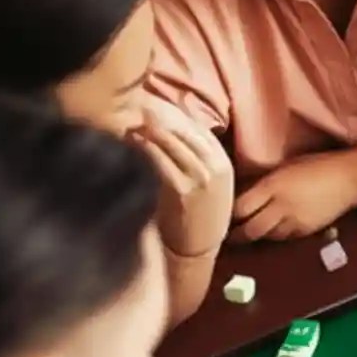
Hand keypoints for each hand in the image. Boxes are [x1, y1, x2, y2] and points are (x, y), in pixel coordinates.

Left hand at [136, 96, 233, 255]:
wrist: (199, 249)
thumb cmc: (200, 216)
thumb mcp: (210, 185)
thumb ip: (197, 161)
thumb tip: (171, 134)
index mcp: (223, 164)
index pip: (199, 129)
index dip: (175, 116)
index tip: (155, 107)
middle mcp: (215, 168)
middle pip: (185, 132)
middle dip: (161, 118)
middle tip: (139, 107)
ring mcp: (201, 178)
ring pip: (173, 143)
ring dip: (151, 130)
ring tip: (132, 121)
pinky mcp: (183, 190)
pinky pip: (161, 161)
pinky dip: (146, 148)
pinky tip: (134, 141)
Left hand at [231, 151, 356, 241]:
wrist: (349, 178)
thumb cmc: (316, 165)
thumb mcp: (283, 169)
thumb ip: (263, 184)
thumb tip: (242, 195)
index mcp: (272, 185)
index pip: (241, 208)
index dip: (229, 215)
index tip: (221, 215)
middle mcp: (280, 206)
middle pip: (250, 230)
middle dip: (237, 236)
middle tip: (227, 236)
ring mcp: (294, 221)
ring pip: (266, 237)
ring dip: (255, 236)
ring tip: (247, 232)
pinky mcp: (305, 231)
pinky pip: (283, 238)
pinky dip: (274, 235)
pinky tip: (272, 229)